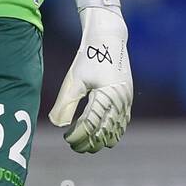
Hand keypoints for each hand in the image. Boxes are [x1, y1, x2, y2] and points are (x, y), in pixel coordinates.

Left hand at [49, 5, 131, 152]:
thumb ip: (65, 103)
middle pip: (104, 133)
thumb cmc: (87, 59)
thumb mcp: (73, 81)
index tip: (66, 138)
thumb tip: (57, 125)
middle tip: (74, 145)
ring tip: (85, 143)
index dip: (77, 136)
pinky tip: (100, 135)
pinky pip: (123, 123)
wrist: (108, 40)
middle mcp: (118, 100)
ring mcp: (126, 100)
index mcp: (104, 96)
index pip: (90, 126)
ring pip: (116, 131)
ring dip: (100, 140)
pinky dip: (112, 132)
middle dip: (88, 143)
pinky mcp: (128, 98)